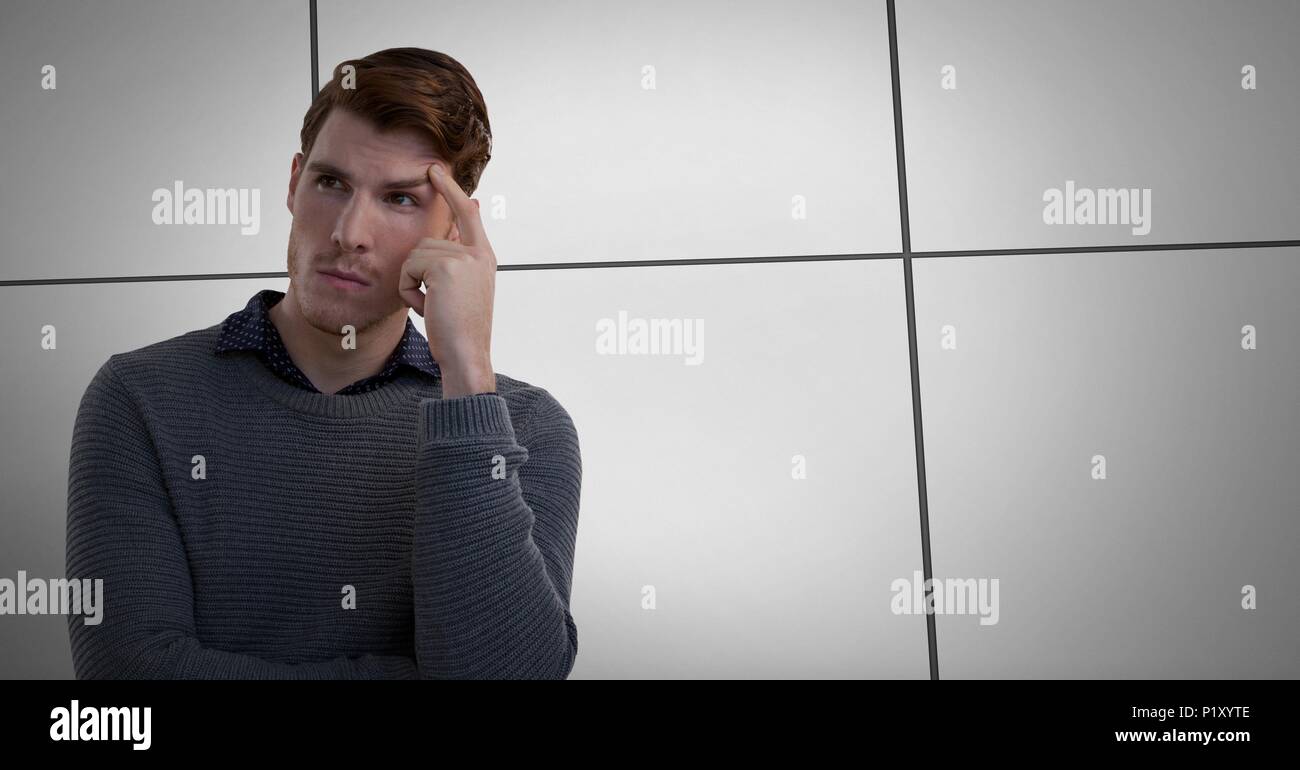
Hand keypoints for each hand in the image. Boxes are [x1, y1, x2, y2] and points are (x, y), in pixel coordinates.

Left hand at [399, 163, 496, 396]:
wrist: (466, 355)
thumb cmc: (458, 331)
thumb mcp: (460, 290)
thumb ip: (454, 260)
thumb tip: (450, 230)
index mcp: (484, 257)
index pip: (467, 213)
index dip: (450, 190)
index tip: (434, 169)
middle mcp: (478, 254)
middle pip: (427, 240)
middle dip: (417, 273)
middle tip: (434, 303)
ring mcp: (464, 258)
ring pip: (415, 253)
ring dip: (412, 283)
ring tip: (433, 307)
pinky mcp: (447, 267)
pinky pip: (409, 267)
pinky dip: (409, 291)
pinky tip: (427, 309)